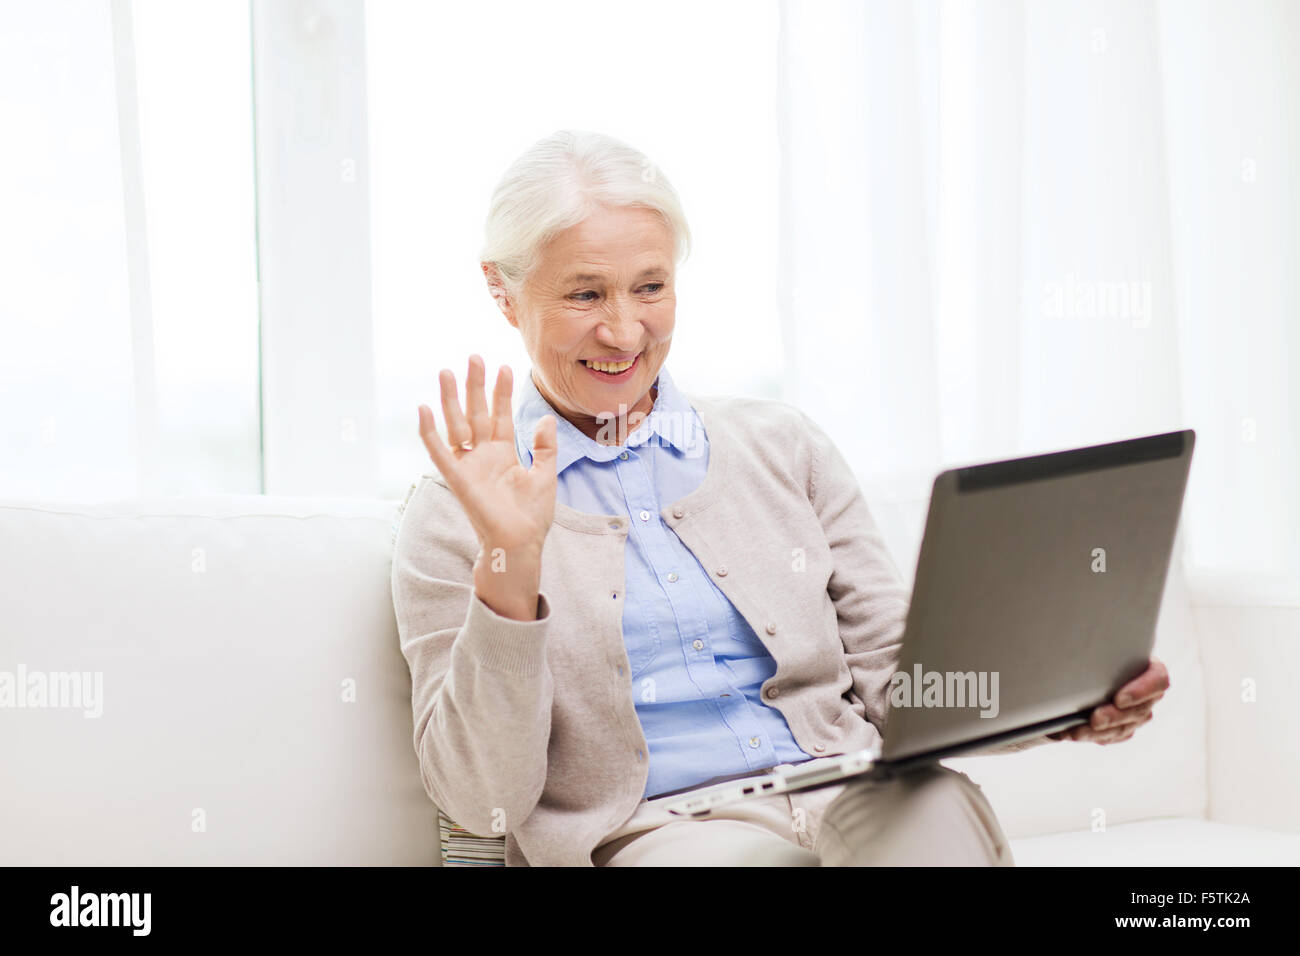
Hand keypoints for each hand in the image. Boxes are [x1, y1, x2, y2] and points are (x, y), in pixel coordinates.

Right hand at [418, 355, 557, 618]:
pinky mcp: (458, 479)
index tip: (504, 367)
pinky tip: (423, 409)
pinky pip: (439, 452)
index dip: (501, 393)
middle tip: (474, 357)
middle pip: (477, 413)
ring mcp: (469, 465)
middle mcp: (483, 455)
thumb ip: (544, 447)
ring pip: (457, 425)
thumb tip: (545, 418)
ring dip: (451, 399)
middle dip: (476, 386)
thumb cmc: (532, 515)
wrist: (520, 543)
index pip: (500, 415)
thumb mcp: (545, 475)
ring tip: (446, 372)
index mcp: (503, 454)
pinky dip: (429, 432)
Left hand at [1048, 657, 1168, 744]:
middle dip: (1114, 717)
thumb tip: (1079, 646)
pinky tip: (1073, 733)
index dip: (1141, 691)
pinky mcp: (1123, 727)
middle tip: (1094, 719)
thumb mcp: (1106, 644)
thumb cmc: (1102, 646)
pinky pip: (1111, 737)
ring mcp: (1137, 714)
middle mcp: (1149, 695)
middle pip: (1140, 711)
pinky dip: (1091, 736)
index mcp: (1151, 669)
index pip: (1158, 681)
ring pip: (1124, 728)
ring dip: (1099, 732)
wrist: (1092, 661)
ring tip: (1075, 731)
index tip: (1119, 699)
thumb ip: (1101, 645)